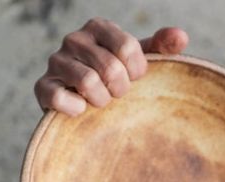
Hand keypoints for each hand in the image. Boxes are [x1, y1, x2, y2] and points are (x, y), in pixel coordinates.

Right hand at [34, 18, 188, 115]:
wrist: (83, 104)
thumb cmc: (115, 80)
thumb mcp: (137, 62)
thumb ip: (160, 47)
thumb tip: (182, 37)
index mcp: (99, 28)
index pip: (128, 48)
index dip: (136, 73)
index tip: (132, 79)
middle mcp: (74, 39)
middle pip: (110, 68)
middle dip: (120, 91)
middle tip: (116, 95)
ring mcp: (56, 62)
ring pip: (87, 82)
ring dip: (101, 101)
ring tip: (100, 102)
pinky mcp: (43, 87)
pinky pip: (59, 98)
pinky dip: (75, 109)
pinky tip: (80, 110)